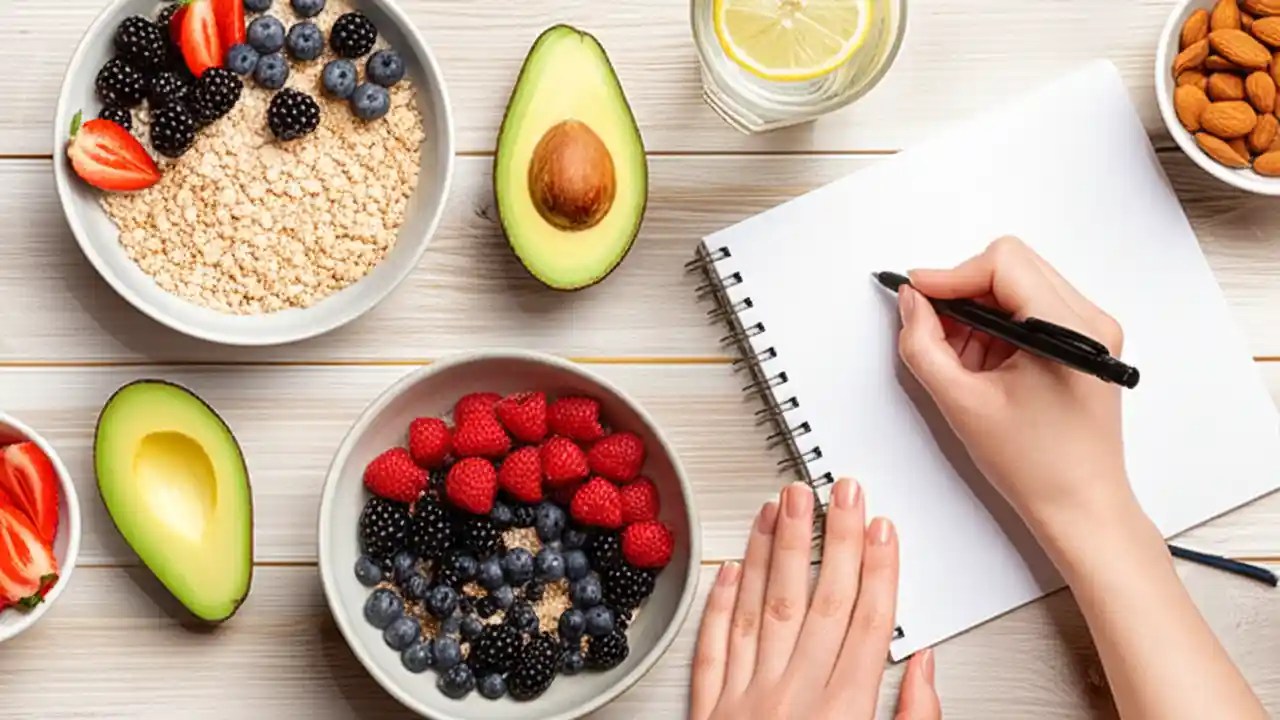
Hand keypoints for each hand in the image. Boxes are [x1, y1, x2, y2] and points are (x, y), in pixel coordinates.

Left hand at [689, 480, 939, 719]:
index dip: (880, 569)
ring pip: (763, 610)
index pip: (868, 623)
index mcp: (842, 715)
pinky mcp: (709, 713)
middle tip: (839, 493)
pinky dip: (723, 605)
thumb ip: (914, 719)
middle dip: (835, 539)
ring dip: (775, 551)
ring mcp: (745, 702)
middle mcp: (791, 701)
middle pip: (821, 602)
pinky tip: (732, 567)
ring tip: (782, 506)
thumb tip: (925, 669)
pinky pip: (713, 648)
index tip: (882, 529)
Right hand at [895, 236, 1134, 536]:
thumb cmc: (1037, 467)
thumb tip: (911, 304)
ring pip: (1018, 284)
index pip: (1002, 263)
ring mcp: (1089, 330)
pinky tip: (983, 363)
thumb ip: (924, 345)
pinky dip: (996, 326)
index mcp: (1068, 330)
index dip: (951, 275)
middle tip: (932, 325)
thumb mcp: (962, 403)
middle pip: (1011, 265)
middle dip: (964, 291)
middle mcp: (1089, 320)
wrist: (1081, 505)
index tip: (918, 296)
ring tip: (962, 357)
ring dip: (979, 310)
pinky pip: (1029, 308)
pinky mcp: (1082, 342)